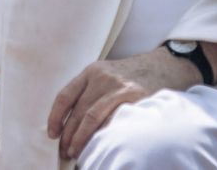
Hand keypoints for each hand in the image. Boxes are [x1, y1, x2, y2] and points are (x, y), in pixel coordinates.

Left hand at [47, 49, 198, 161]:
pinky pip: (112, 119)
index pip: (65, 96)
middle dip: (67, 134)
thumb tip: (69, 120)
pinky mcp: (134, 97)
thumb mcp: (107, 74)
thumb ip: (90, 91)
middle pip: (77, 111)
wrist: (165, 65)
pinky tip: (99, 145)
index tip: (52, 133)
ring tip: (75, 152)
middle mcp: (102, 77)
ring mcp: (117, 87)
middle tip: (64, 150)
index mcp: (91, 71)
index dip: (55, 117)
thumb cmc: (133, 75)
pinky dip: (102, 135)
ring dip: (80, 138)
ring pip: (90, 118)